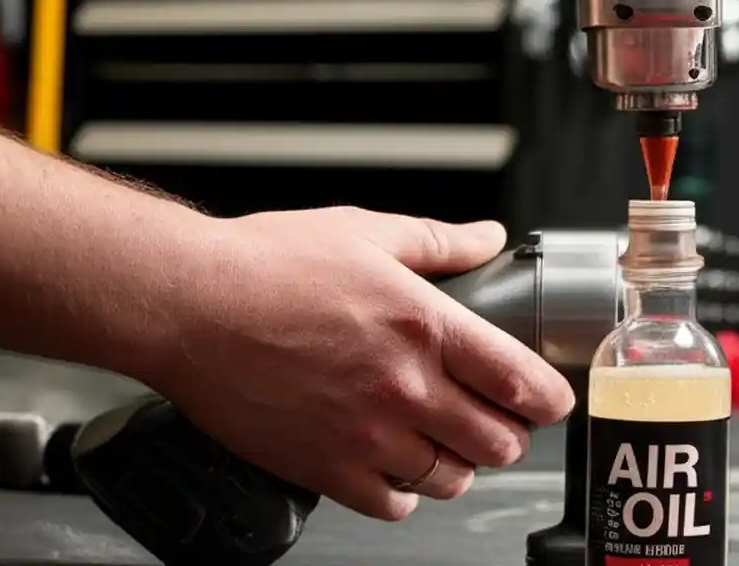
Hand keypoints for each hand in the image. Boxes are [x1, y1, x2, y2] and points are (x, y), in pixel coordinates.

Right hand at [154, 208, 574, 520]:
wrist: (186, 306)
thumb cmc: (265, 265)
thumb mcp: (365, 233)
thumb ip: (439, 242)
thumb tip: (487, 238)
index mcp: (424, 325)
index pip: (519, 380)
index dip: (551, 397)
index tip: (553, 400)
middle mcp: (403, 386)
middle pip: (497, 440)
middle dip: (511, 434)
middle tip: (501, 421)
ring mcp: (365, 434)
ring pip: (449, 478)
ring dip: (460, 464)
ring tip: (448, 443)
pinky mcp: (324, 468)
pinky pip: (392, 505)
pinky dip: (405, 493)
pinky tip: (396, 467)